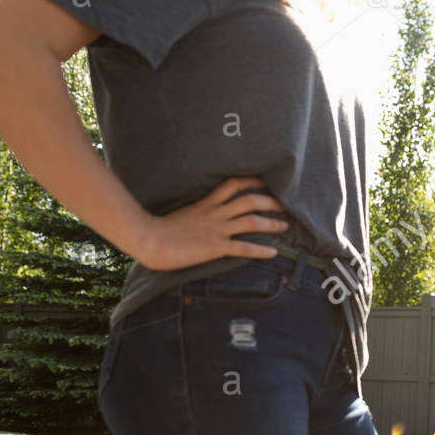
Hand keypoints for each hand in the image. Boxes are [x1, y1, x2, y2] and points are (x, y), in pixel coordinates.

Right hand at [134, 176, 290, 270]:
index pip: (232, 184)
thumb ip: (194, 213)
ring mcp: (216, 230)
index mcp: (205, 204)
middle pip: (249, 200)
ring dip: (272, 223)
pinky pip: (243, 248)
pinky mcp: (215, 247)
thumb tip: (200, 216)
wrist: (149, 239)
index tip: (265, 182)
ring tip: (286, 225)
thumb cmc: (157, 230)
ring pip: (251, 221)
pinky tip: (274, 252)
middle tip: (285, 203)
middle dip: (270, 201)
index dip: (252, 181)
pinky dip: (261, 250)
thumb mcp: (180, 215)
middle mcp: (215, 214)